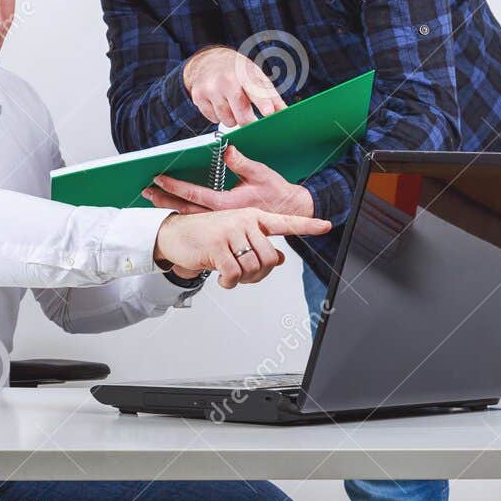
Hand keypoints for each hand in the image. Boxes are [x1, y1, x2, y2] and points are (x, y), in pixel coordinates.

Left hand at [144, 144, 314, 218]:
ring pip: (190, 215)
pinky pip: (199, 218)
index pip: (194, 194)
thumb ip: (241, 162)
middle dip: (164, 200)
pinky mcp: (223, 222)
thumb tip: (226, 149)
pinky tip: (172, 206)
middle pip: (185, 209)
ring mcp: (221, 221)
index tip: (158, 177)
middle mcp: (221, 216)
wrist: (290, 212)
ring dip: (170, 206)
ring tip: (153, 198)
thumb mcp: (261, 173)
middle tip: (145, 191)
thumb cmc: (276, 192)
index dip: (174, 186)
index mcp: (228, 204)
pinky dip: (183, 211)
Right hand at [152, 208, 330, 288]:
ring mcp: (230, 232)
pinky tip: (222, 279)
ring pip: (253, 268)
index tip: (326, 225)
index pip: (285, 222)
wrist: (174, 234)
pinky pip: (234, 274)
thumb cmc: (206, 236)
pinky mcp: (216, 246)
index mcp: (252, 217)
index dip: (306, 226)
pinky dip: (229, 283)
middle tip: (246, 276)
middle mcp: (244, 221)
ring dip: (243, 280)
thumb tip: (281, 259)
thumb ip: (259, 246)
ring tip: (231, 275)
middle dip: (260, 275)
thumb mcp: (236, 237)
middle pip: (270, 258)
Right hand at [181, 46, 286, 126]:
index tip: (269, 112)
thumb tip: (286, 113)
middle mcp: (227, 81)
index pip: (255, 90)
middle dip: (248, 121)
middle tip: (250, 118)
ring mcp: (210, 89)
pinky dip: (218, 115)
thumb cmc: (238, 71)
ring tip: (231, 104)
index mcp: (245, 74)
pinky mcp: (198, 96)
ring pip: (227, 121)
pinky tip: (219, 102)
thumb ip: (271, 96)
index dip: (263, 102)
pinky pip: (213, 119)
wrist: (209, 61)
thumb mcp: (256, 77)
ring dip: (232, 118)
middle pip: (241, 115)